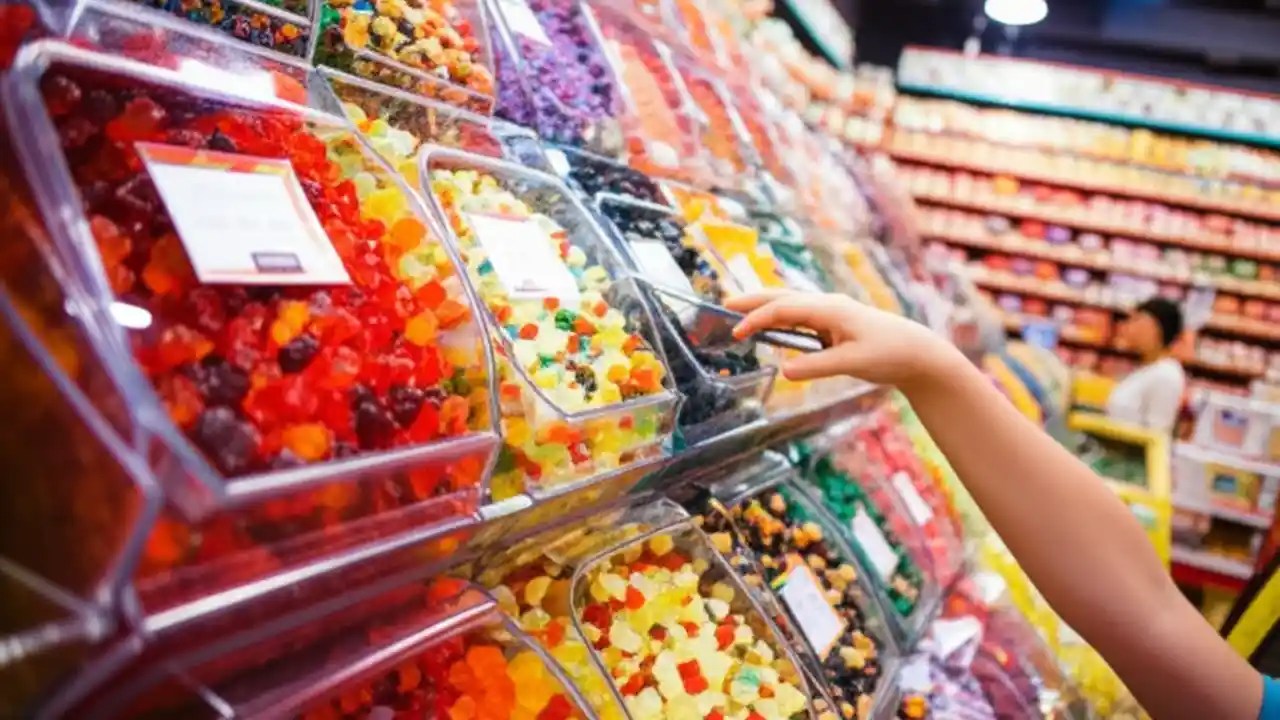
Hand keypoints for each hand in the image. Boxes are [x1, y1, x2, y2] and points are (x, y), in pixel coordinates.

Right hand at [725, 290, 960, 389]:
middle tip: (725, 304)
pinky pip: (801, 315)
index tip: (736, 332)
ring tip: (741, 311)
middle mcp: (828, 305)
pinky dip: (781, 317)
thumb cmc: (888, 354)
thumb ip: (816, 367)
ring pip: (791, 303)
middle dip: (754, 300)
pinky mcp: (836, 322)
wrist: (918, 352)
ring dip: (765, 306)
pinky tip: (772, 325)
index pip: (784, 309)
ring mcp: (832, 312)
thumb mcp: (851, 364)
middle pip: (783, 297)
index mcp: (830, 310)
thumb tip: (783, 371)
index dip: (757, 319)